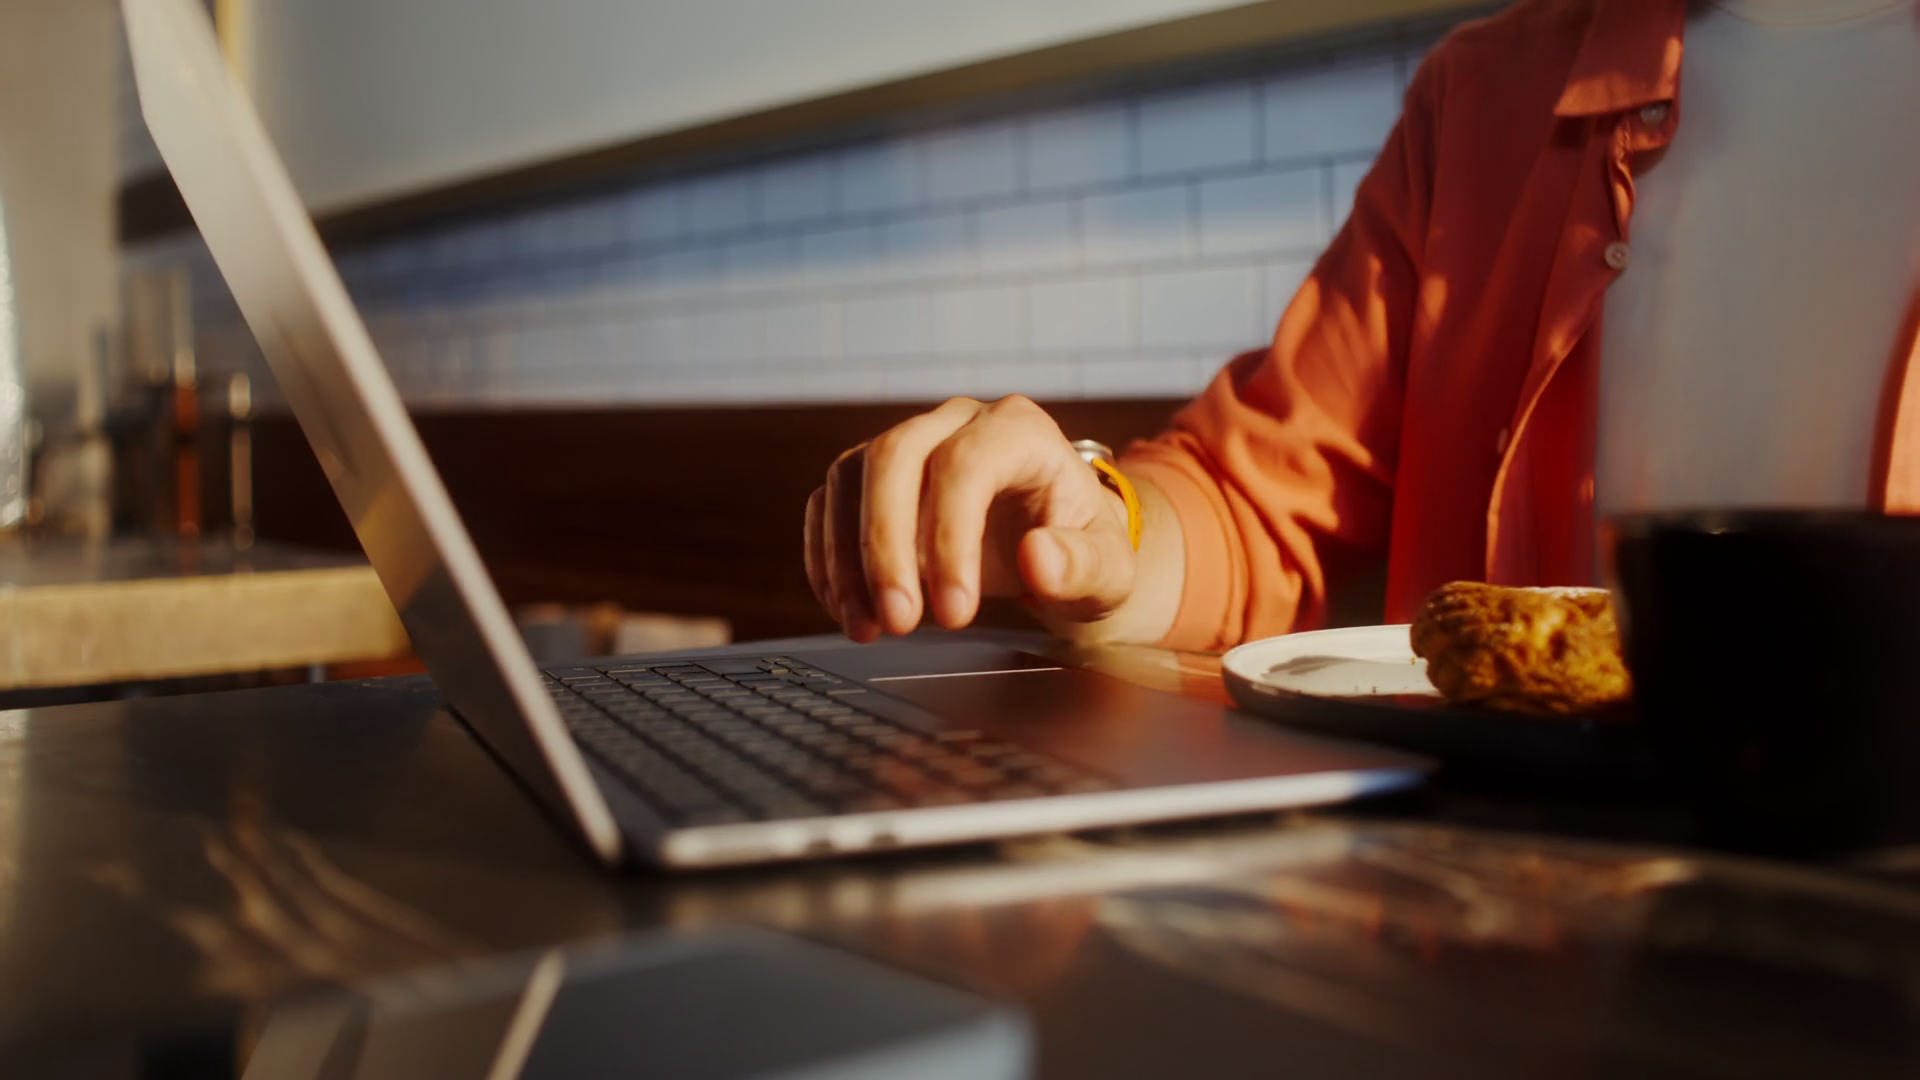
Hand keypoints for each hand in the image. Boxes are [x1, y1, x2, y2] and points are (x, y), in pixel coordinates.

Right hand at [804, 396, 1135, 641]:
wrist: (1058, 542)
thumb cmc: (1081, 549)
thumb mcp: (1106, 569)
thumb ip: (1083, 567)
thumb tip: (1037, 558)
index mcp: (1019, 430)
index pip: (966, 466)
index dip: (950, 539)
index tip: (955, 613)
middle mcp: (957, 422)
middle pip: (893, 458)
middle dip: (885, 547)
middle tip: (900, 622)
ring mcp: (910, 443)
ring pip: (850, 478)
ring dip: (847, 560)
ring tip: (869, 628)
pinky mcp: (873, 475)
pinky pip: (830, 504)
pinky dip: (829, 561)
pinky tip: (850, 610)